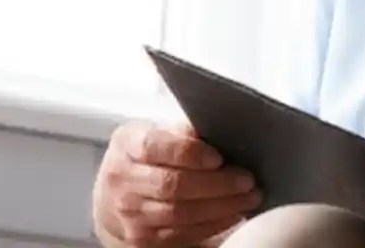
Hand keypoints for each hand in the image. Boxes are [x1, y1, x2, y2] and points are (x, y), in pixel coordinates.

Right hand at [92, 121, 262, 246]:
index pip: (156, 147)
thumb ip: (187, 131)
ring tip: (249, 198)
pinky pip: (182, 234)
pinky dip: (212, 224)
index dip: (190, 153)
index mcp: (128, 144)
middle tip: (248, 180)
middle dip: (217, 184)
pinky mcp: (141, 239)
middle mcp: (122, 179)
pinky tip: (232, 213)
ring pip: (179, 214)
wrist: (115, 196)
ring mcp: (129, 213)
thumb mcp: (160, 133)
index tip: (219, 157)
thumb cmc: (149, 157)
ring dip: (221, 207)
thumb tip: (226, 128)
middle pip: (172, 184)